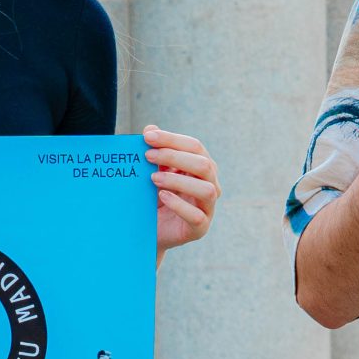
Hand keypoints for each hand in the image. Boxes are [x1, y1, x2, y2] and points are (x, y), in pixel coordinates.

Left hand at [146, 127, 220, 252]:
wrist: (148, 230)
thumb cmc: (154, 197)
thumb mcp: (152, 171)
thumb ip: (154, 151)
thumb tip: (150, 128)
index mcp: (201, 167)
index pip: (195, 146)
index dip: (172, 139)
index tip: (148, 137)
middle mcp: (210, 184)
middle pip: (204, 165)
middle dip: (174, 156)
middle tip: (147, 156)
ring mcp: (208, 207)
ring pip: (206, 189)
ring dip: (178, 180)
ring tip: (153, 178)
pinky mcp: (200, 228)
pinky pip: (196, 216)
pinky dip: (179, 204)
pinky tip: (162, 196)